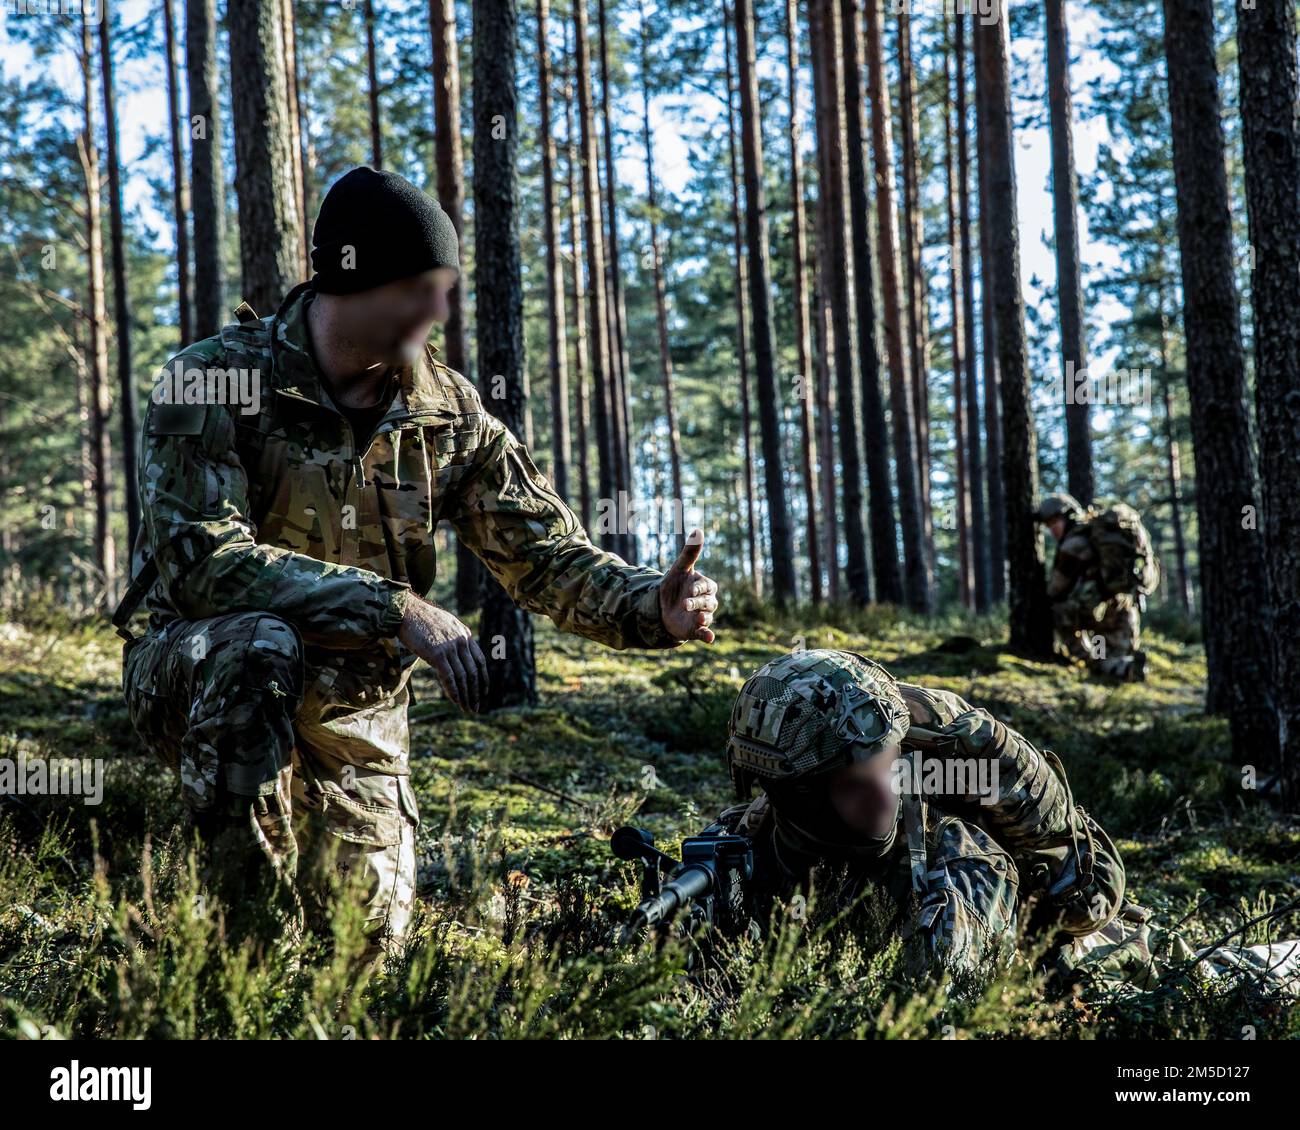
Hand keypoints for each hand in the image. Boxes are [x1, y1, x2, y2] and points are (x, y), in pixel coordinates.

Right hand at [397, 596, 487, 712]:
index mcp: (465, 634)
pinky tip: (456, 701)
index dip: (483, 678)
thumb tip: (455, 652)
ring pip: (463, 677)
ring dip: (466, 696)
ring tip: (467, 709)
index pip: (480, 660)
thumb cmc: (421, 619)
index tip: (483, 692)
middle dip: (476, 692)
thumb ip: (453, 638)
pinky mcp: (437, 654)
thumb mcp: (445, 625)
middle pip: (474, 672)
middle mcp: (461, 641)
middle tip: (476, 707)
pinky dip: (454, 691)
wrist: (406, 611)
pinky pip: (449, 677)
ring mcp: (450, 648)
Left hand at [658, 529, 719, 642]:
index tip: (691, 589)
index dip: (700, 588)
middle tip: (685, 604)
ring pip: (707, 617)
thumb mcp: (679, 569)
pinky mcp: (695, 630)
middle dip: (698, 603)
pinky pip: (705, 633)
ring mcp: (702, 616)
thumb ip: (690, 553)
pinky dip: (708, 636)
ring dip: (703, 619)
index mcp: (704, 586)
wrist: (661, 607)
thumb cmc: (673, 586)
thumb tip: (698, 529)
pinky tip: (709, 639)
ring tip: (698, 619)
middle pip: (708, 603)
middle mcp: (706, 602)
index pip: (708, 586)